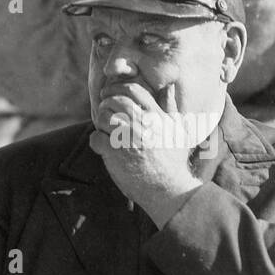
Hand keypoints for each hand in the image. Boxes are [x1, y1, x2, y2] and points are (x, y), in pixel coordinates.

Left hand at [89, 81, 204, 226]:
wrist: (168, 188)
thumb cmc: (173, 160)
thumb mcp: (178, 129)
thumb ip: (170, 107)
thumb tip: (168, 86)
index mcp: (157, 115)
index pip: (133, 90)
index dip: (117, 88)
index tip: (109, 93)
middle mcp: (142, 124)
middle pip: (114, 101)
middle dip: (105, 104)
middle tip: (104, 111)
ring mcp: (128, 138)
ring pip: (103, 118)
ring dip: (100, 123)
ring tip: (104, 130)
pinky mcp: (115, 153)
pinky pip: (96, 137)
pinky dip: (96, 140)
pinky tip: (101, 145)